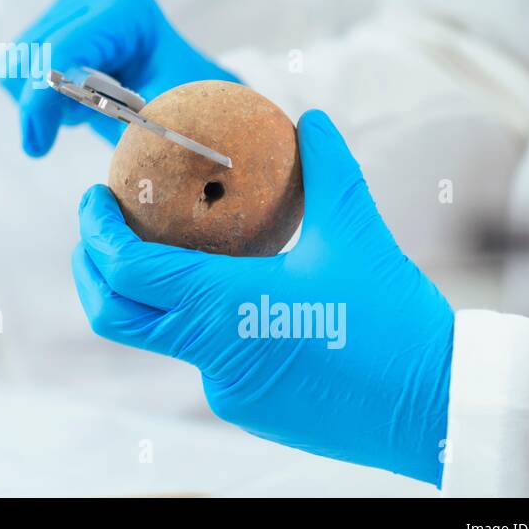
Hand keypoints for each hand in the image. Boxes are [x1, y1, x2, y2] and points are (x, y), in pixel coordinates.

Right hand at [0, 0, 237, 156]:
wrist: (184, 85)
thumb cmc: (180, 101)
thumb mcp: (159, 116)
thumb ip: (115, 122)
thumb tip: (65, 135)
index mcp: (126, 12)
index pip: (61, 52)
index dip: (40, 100)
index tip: (38, 147)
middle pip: (30, 55)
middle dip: (42, 104)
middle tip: (80, 124)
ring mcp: (70, 6)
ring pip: (16, 62)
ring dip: (41, 98)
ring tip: (83, 108)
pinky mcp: (54, 22)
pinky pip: (16, 65)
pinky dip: (37, 92)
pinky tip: (73, 97)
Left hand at [73, 110, 454, 485]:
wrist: (437, 410)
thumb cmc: (398, 323)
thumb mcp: (359, 233)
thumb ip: (327, 170)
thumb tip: (310, 118)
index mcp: (225, 307)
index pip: (126, 270)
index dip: (96, 231)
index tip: (93, 196)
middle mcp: (211, 355)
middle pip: (114, 314)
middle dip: (91, 267)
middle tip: (100, 225)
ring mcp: (225, 389)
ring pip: (162, 337)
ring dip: (151, 294)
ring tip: (170, 248)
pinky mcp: (247, 409)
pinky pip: (205, 359)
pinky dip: (201, 322)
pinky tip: (236, 292)